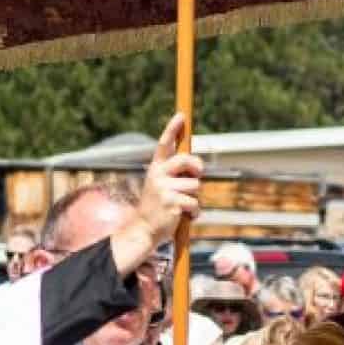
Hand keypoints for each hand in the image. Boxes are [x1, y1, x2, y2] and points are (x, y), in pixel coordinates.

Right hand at [116, 114, 203, 265]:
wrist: (144, 229)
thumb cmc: (159, 208)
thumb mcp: (164, 187)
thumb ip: (178, 175)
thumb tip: (198, 166)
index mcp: (156, 169)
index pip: (165, 145)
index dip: (173, 129)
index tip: (182, 115)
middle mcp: (158, 175)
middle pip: (186, 161)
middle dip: (197, 166)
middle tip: (199, 172)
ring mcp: (164, 189)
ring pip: (195, 186)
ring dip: (194, 198)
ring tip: (181, 207)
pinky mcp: (172, 203)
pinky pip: (195, 204)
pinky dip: (194, 213)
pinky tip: (182, 217)